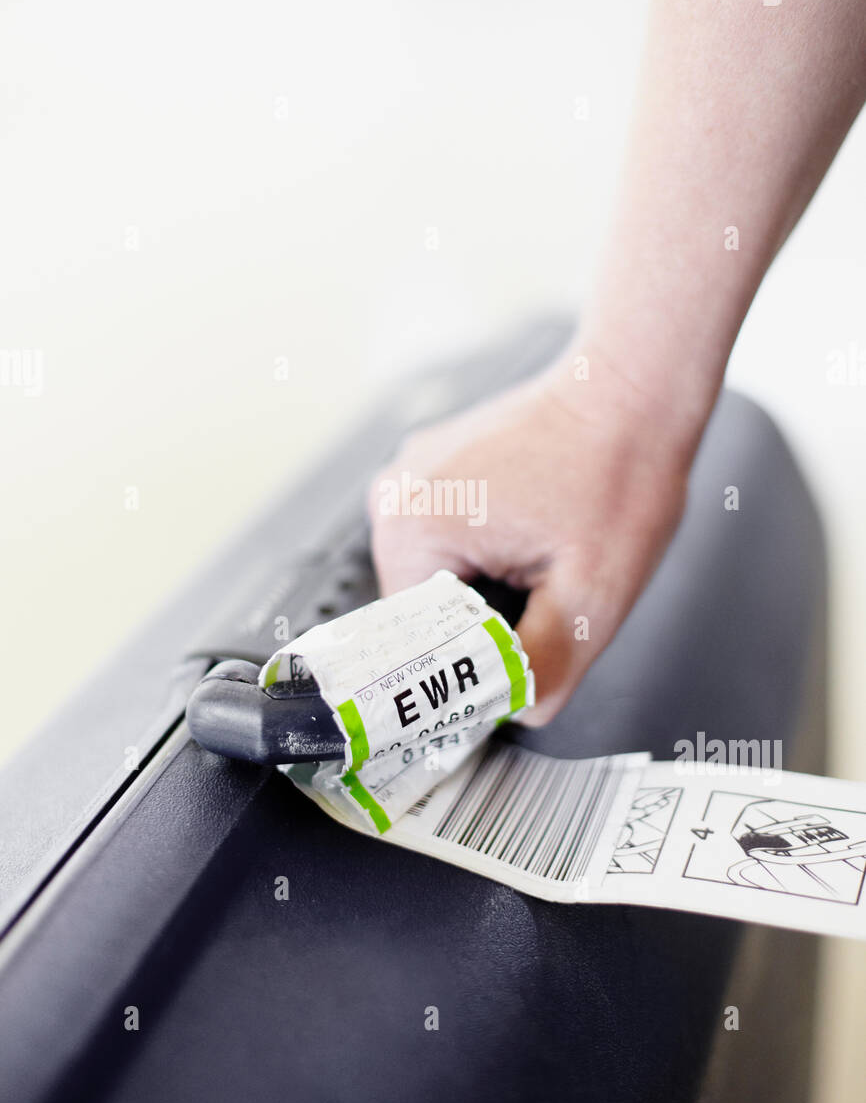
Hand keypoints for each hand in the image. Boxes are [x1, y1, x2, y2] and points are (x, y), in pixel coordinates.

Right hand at [369, 341, 691, 725]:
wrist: (635, 392)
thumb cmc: (619, 472)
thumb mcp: (591, 598)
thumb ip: (544, 671)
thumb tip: (512, 710)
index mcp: (411, 526)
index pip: (418, 644)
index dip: (474, 666)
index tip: (524, 660)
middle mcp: (395, 496)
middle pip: (427, 614)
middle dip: (489, 623)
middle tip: (552, 596)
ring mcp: (413, 477)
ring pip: (443, 581)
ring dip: (493, 590)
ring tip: (547, 557)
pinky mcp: (437, 470)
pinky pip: (452, 543)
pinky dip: (493, 556)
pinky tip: (537, 536)